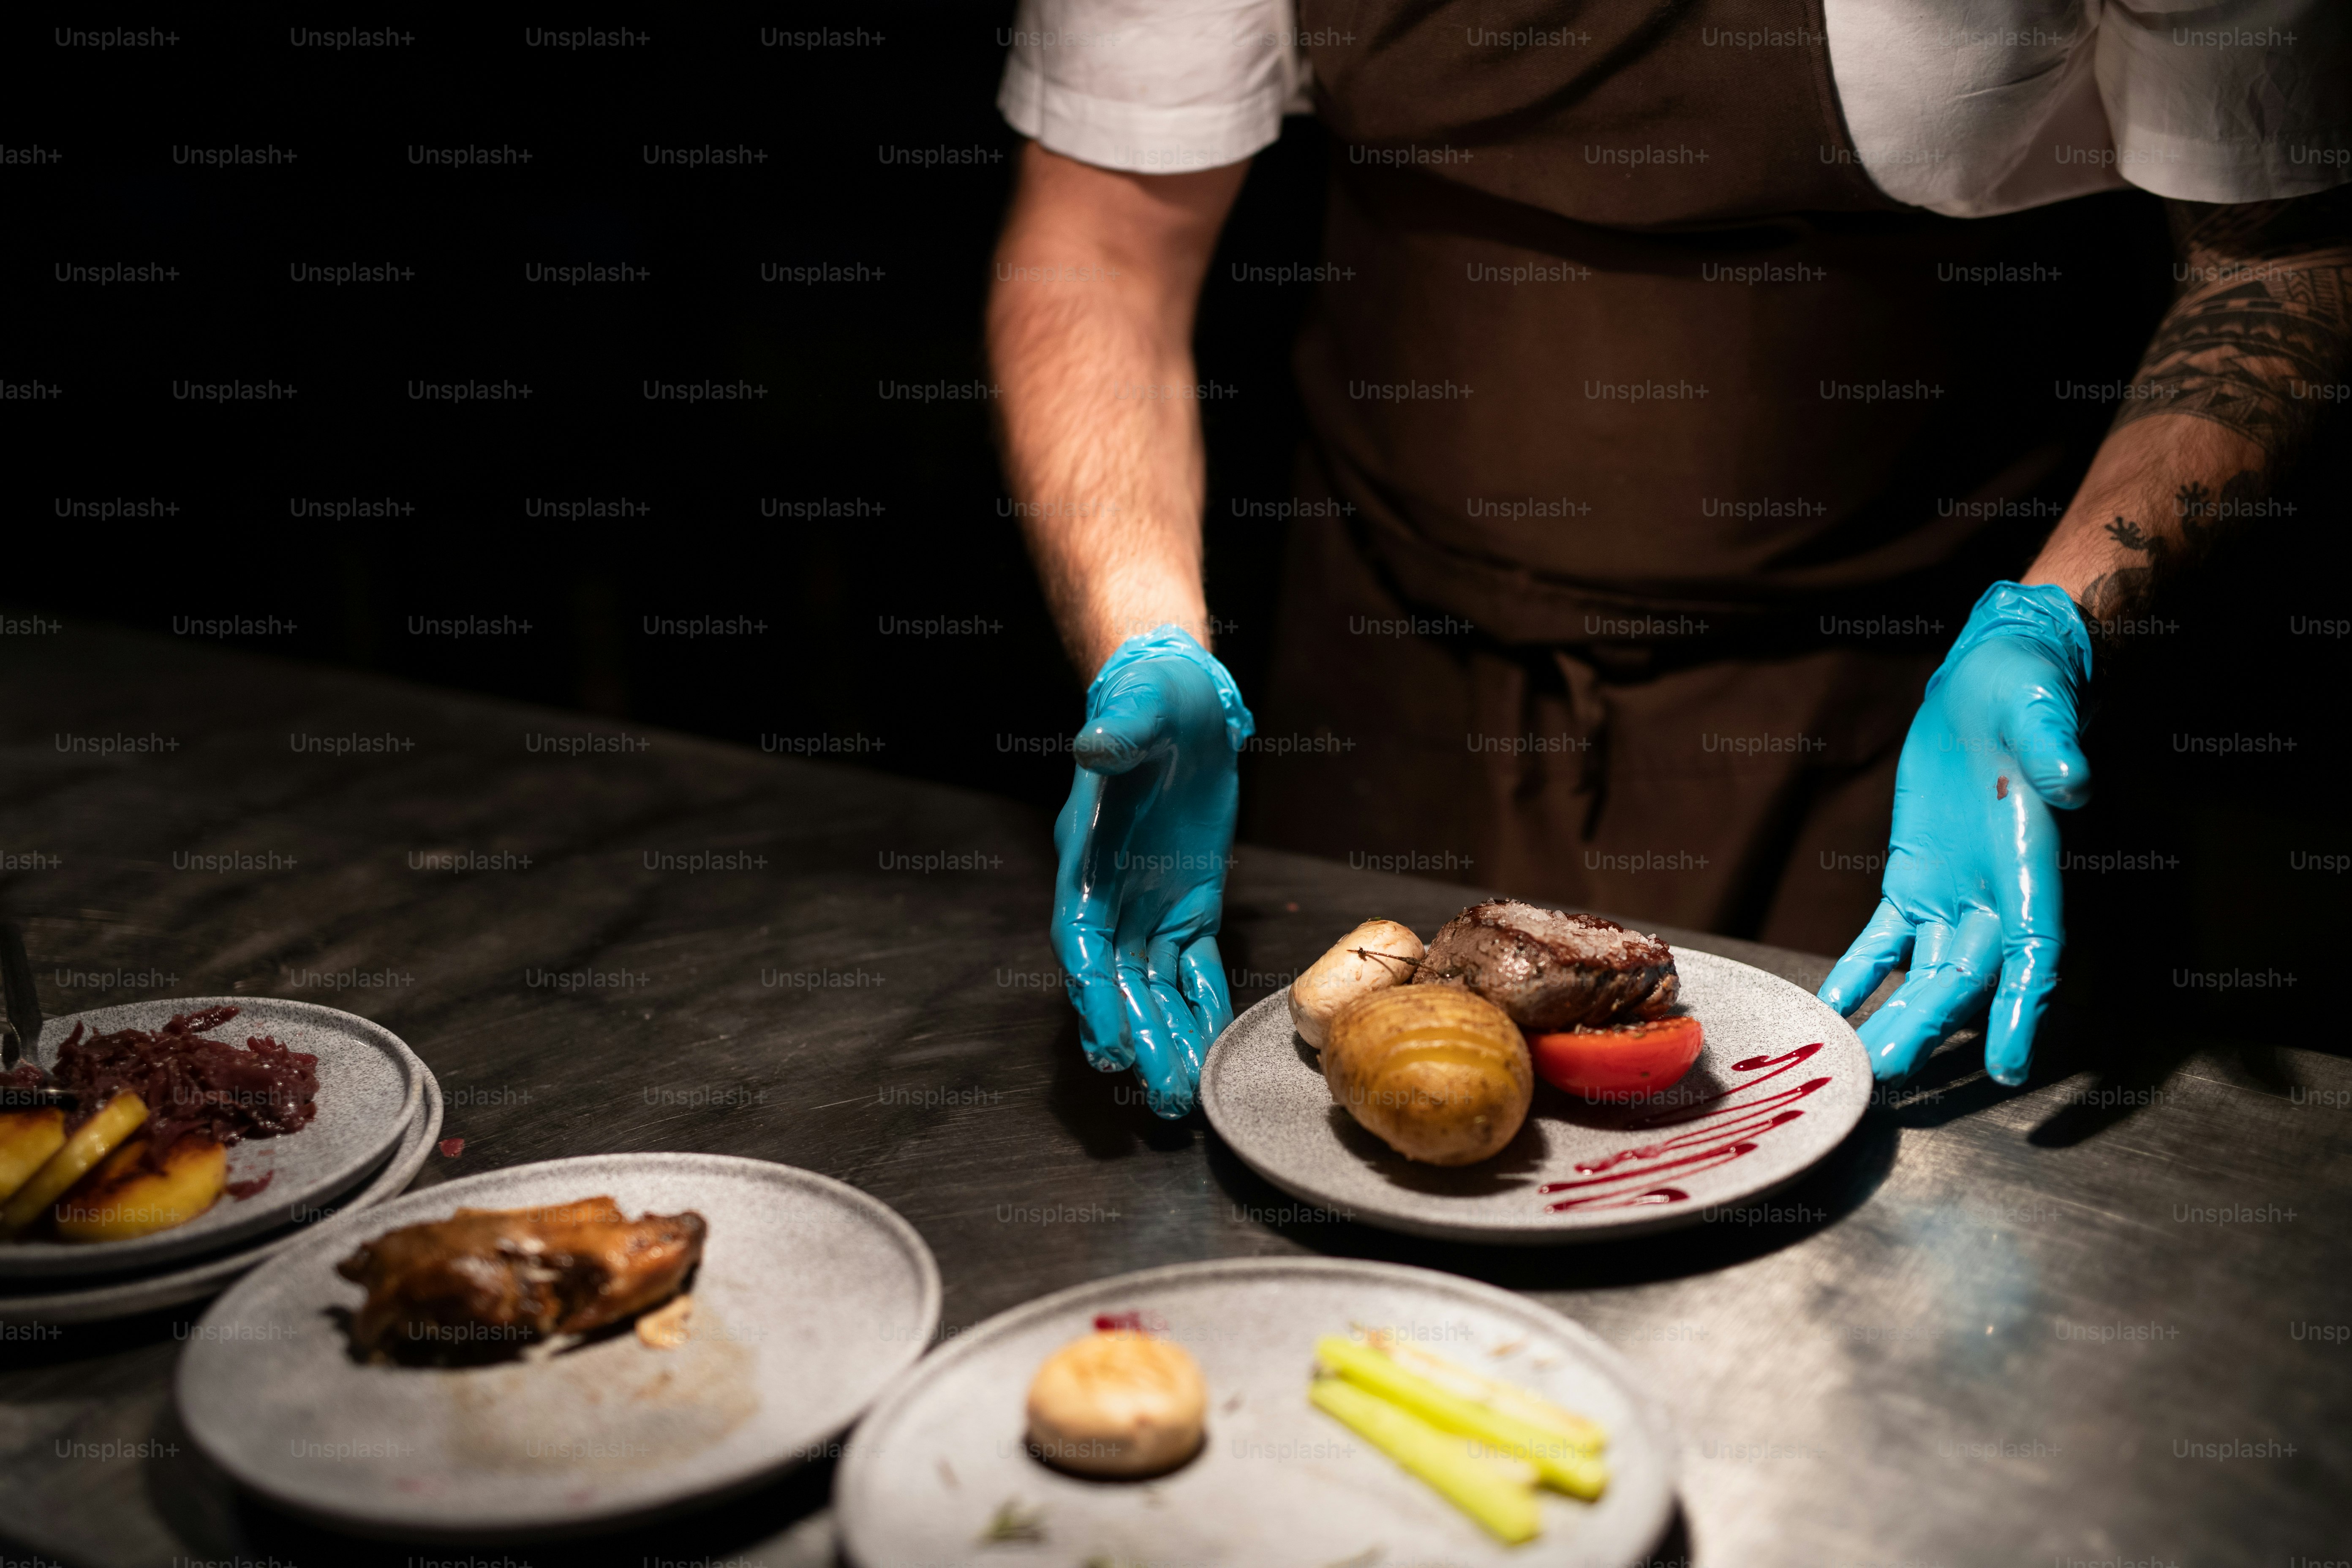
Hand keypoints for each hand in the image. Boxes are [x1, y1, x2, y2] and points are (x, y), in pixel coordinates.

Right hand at [1051, 625, 1254, 1117]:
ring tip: (1178, 1099)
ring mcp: (1149, 906)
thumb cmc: (1151, 704)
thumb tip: (1095, 746)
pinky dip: (1201, 1008)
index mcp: (1087, 862)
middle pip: (1118, 983)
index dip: (1094, 995)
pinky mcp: (1189, 906)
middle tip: (1157, 1098)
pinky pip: (1193, 970)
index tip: (1107, 1044)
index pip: (1084, 942)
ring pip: (1153, 989)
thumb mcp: (1138, 711)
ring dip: (1164, 1040)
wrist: (1182, 703)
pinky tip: (1209, 1050)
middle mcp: (1112, 896)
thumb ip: (1116, 736)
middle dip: (1135, 1038)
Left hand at [1819, 583, 2092, 1084]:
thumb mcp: (2041, 707)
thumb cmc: (2027, 693)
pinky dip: (1860, 974)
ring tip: (1854, 1064)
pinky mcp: (1915, 879)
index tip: (2009, 1068)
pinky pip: (1885, 941)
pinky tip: (1831, 1008)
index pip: (2036, 955)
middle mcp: (1999, 895)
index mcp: (2033, 865)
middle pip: (1967, 981)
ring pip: (1925, 974)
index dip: (2023, 1011)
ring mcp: (1956, 893)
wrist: (1993, 682)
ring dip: (1893, 1018)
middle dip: (1928, 1031)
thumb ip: (2057, 744)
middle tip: (1883, 1078)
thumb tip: (2072, 776)